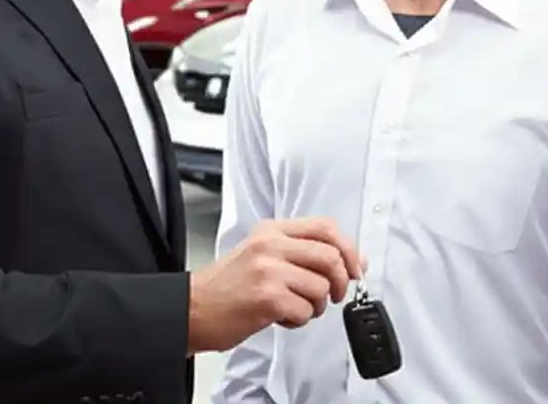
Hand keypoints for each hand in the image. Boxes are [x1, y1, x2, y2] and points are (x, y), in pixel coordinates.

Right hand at [186, 217, 364, 352]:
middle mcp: (270, 245)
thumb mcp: (262, 254)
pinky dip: (299, 320)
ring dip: (316, 306)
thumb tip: (354, 261)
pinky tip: (280, 318)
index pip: (325, 227)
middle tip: (335, 296)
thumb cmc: (228, 287)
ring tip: (295, 308)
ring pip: (321, 288)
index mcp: (271, 230)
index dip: (349, 248)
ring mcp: (268, 271)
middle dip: (341, 282)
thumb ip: (304, 252)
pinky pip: (305, 311)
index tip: (356, 268)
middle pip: (330, 257)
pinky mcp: (267, 298)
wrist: (192, 309)